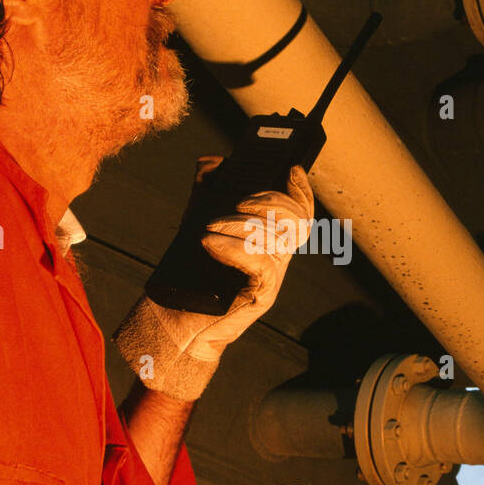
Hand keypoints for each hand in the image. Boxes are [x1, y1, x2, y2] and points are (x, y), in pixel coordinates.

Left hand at [112, 157, 314, 399]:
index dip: (302, 192)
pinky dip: (234, 248)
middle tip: (236, 202)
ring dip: (240, 226)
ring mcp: (272, 279)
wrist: (180, 323)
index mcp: (270, 243)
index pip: (300, 214)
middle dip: (269, 203)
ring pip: (274, 240)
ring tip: (209, 227)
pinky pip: (259, 264)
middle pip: (295, 223)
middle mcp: (278, 260)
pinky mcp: (260, 296)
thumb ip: (206, 191)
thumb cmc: (193, 278)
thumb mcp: (197, 224)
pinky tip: (210, 243)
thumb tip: (211, 161)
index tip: (293, 170)